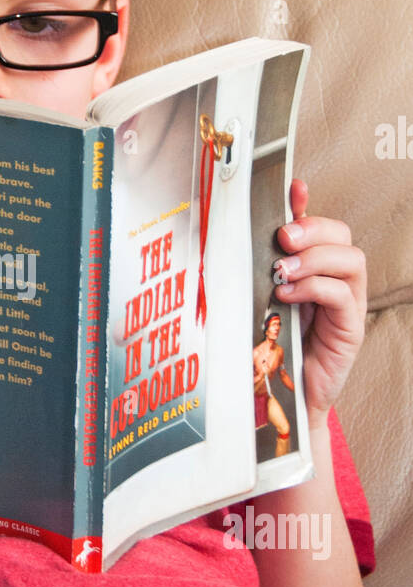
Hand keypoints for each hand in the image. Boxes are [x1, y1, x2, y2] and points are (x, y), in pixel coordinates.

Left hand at [274, 179, 365, 428]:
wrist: (283, 398)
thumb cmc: (270, 350)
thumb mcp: (256, 303)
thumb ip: (255, 274)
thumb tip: (235, 240)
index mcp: (313, 270)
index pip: (319, 226)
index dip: (308, 204)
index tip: (293, 188)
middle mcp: (335, 282)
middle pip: (342, 235)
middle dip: (313, 228)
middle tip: (283, 238)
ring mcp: (347, 305)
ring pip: (350, 260)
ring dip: (315, 258)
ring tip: (283, 270)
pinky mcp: (350, 329)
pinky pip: (343, 295)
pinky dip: (315, 288)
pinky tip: (288, 294)